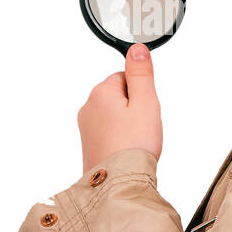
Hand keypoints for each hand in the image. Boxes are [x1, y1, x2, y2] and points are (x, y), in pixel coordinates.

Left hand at [78, 43, 162, 173]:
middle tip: (142, 126)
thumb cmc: (134, 145)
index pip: (125, 77)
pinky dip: (120, 137)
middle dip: (134, 108)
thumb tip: (136, 49)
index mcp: (100, 93)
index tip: (145, 109)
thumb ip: (141, 73)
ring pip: (115, 114)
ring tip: (135, 140)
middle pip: (119, 95)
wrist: (118, 183)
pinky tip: (126, 149)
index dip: (141, 93)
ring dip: (127, 123)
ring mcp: (86, 126)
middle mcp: (88, 107)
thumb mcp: (146, 102)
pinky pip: (109, 131)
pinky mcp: (89, 143)